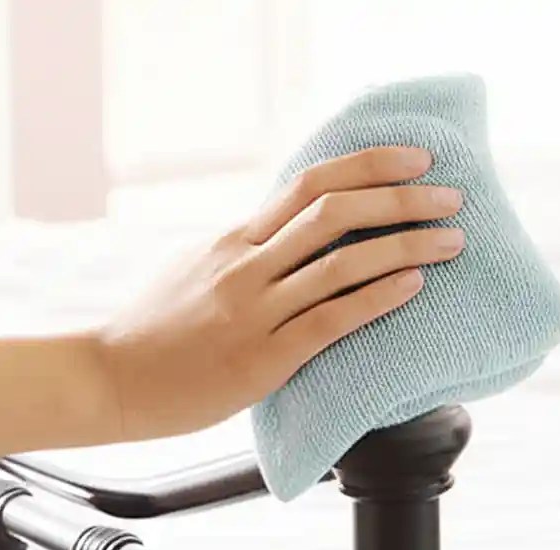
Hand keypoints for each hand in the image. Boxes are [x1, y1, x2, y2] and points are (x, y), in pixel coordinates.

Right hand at [93, 146, 464, 440]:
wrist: (106, 381)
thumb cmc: (155, 331)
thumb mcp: (196, 268)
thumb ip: (246, 250)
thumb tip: (291, 233)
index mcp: (234, 238)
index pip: (310, 183)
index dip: (369, 165)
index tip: (416, 159)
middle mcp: (246, 264)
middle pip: (334, 211)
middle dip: (402, 198)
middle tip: (451, 196)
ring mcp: (254, 310)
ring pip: (342, 263)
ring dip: (406, 245)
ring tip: (453, 240)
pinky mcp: (262, 358)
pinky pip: (330, 319)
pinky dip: (377, 297)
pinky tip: (414, 286)